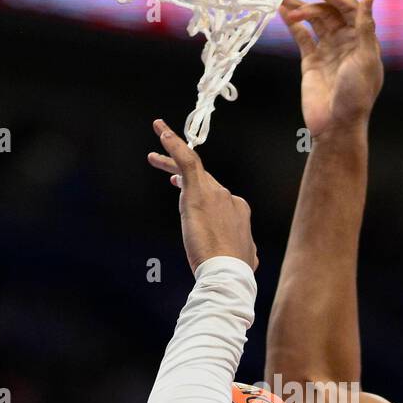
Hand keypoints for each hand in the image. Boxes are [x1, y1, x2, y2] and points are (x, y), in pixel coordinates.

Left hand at [148, 121, 257, 274]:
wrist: (229, 271)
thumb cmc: (235, 270)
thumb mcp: (245, 255)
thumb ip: (245, 249)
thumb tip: (250, 254)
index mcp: (238, 210)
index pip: (215, 195)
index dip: (199, 192)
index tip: (179, 186)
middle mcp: (228, 197)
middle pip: (202, 179)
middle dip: (180, 172)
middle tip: (162, 166)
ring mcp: (214, 193)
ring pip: (190, 169)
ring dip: (169, 159)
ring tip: (152, 156)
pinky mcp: (198, 191)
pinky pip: (186, 160)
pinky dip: (174, 144)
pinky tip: (161, 131)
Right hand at [280, 0, 383, 139]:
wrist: (336, 125)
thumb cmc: (356, 95)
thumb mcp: (365, 59)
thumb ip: (365, 28)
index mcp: (362, 40)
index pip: (349, 8)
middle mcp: (345, 42)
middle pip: (330, 13)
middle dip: (314, 4)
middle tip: (298, 1)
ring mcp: (327, 50)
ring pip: (314, 22)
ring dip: (300, 9)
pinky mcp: (311, 61)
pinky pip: (302, 36)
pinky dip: (292, 24)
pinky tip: (282, 11)